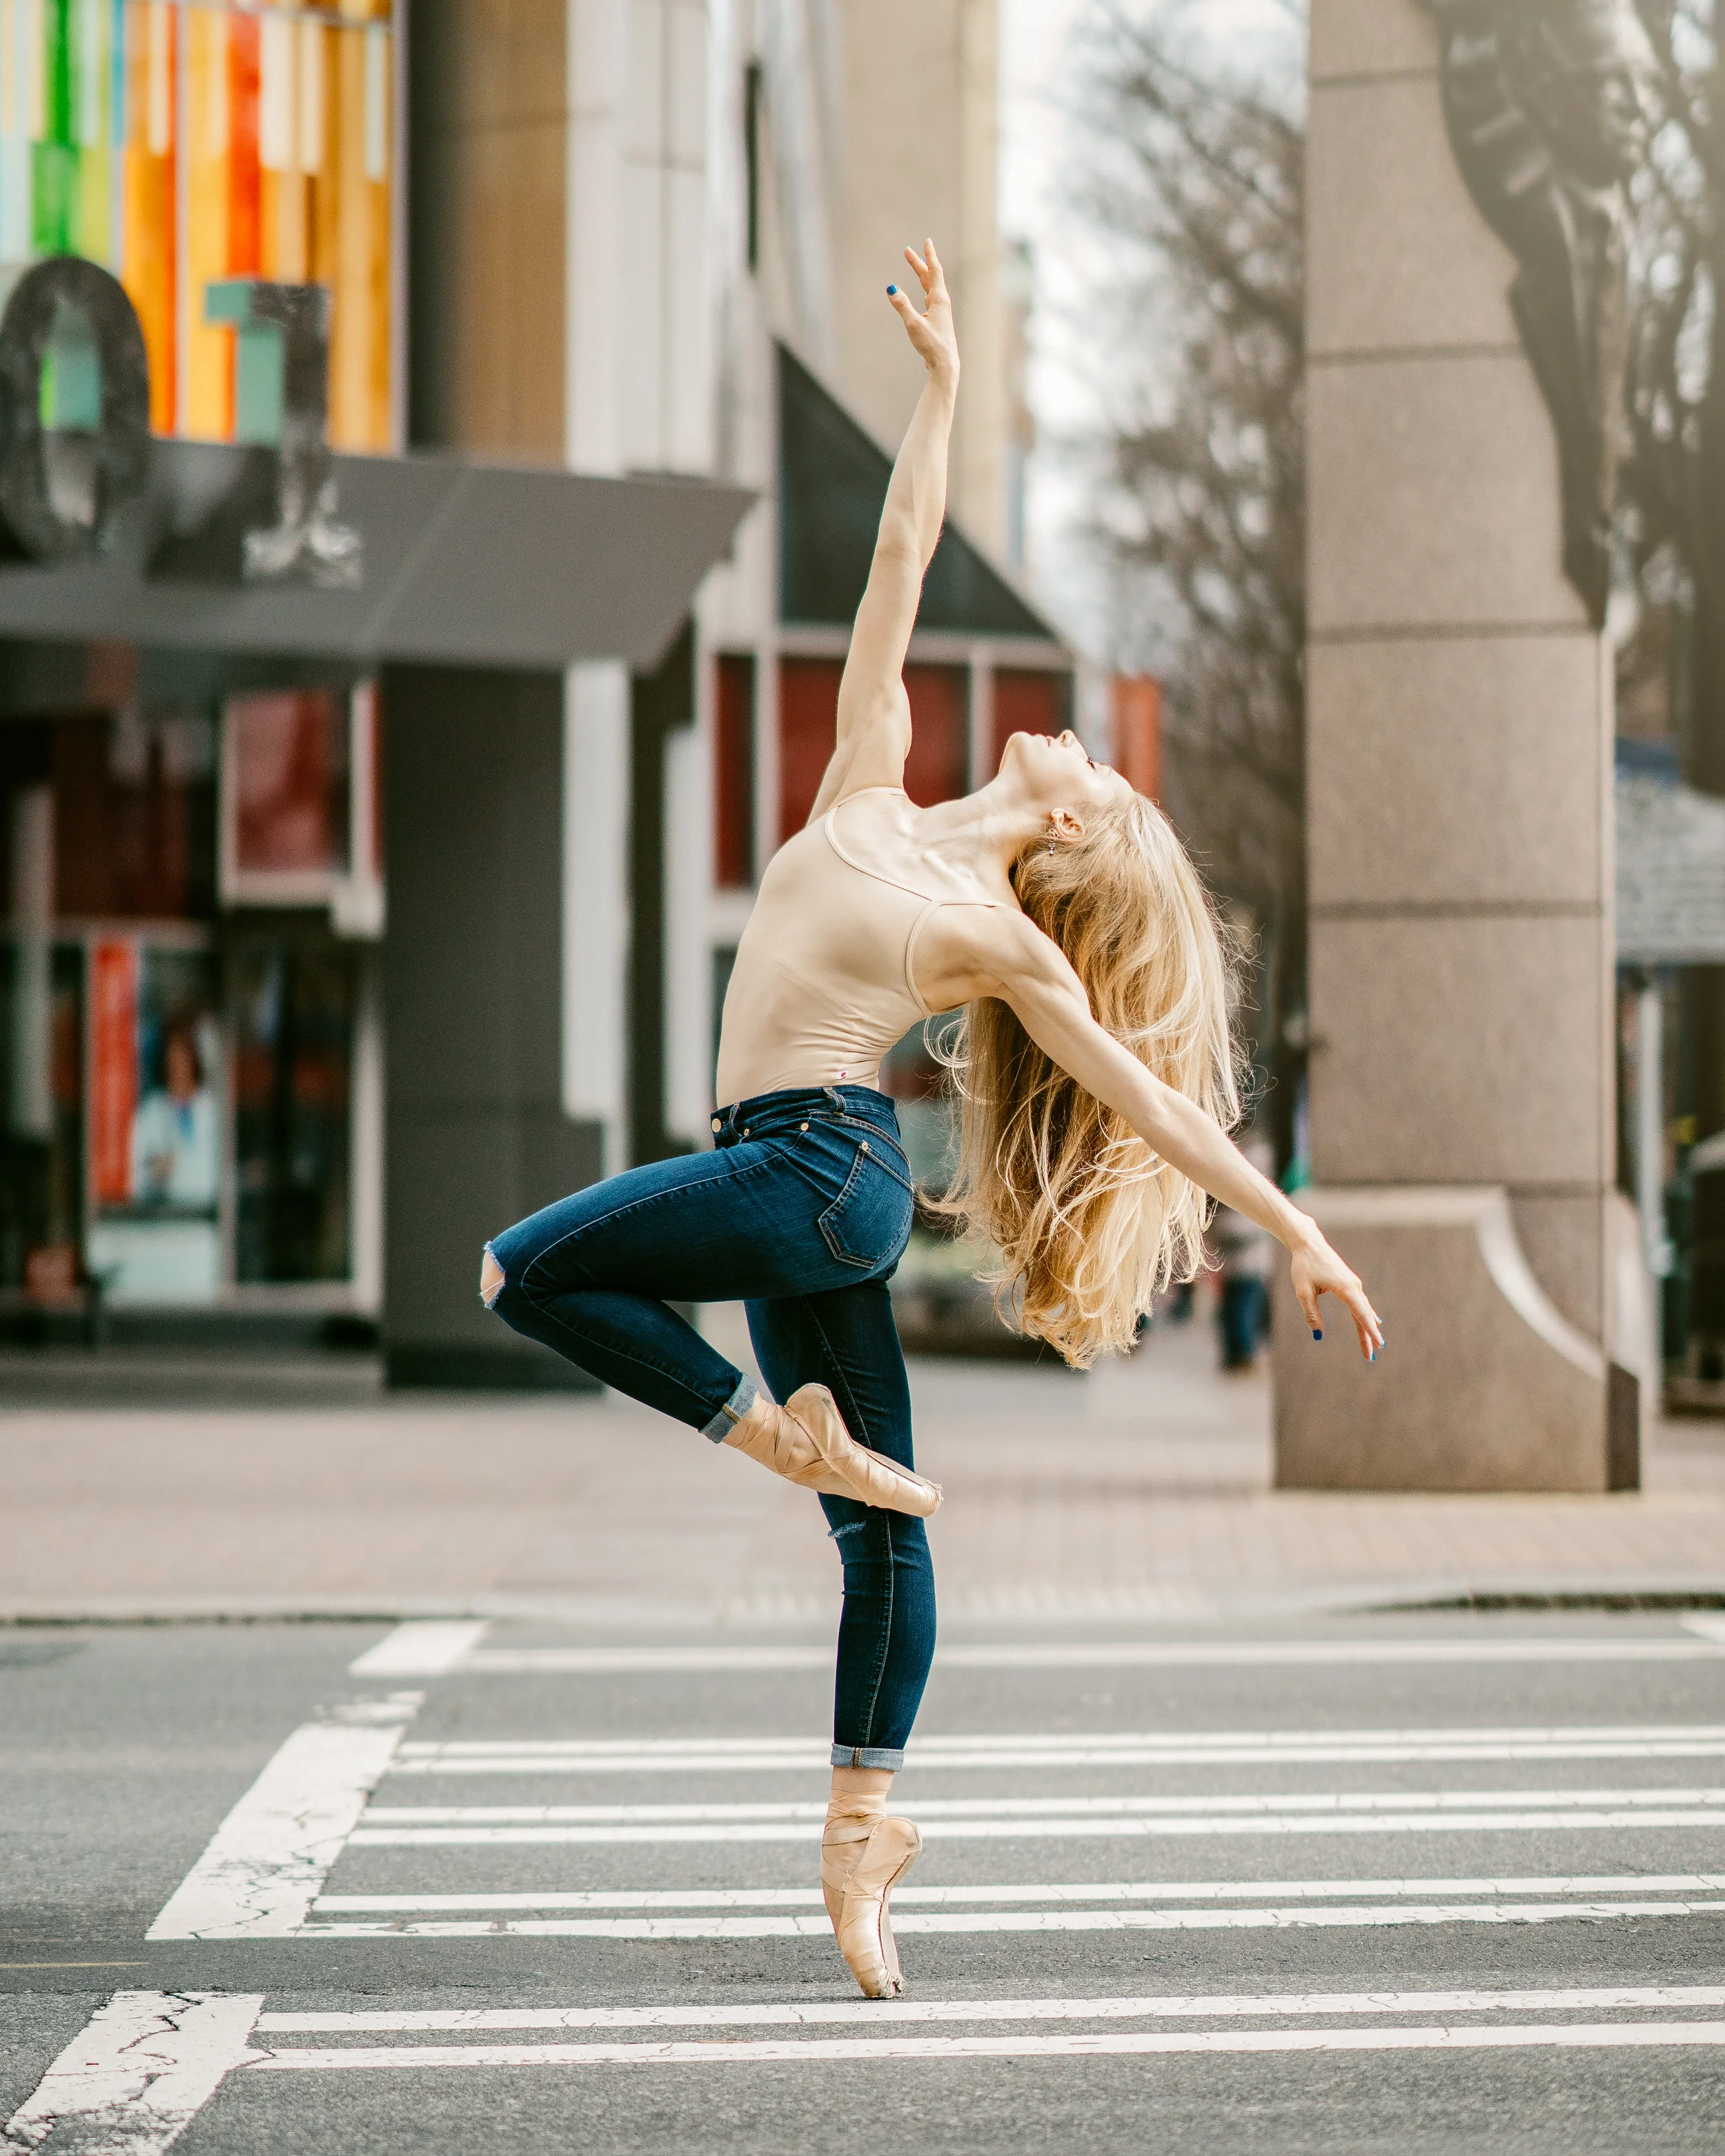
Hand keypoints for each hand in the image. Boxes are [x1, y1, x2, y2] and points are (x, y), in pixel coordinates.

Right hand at [888, 240, 958, 380]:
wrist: (944, 364)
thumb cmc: (931, 345)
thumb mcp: (913, 325)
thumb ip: (902, 306)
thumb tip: (891, 288)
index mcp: (939, 300)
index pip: (934, 271)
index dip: (929, 256)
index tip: (927, 241)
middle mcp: (941, 303)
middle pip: (930, 277)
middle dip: (919, 263)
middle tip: (907, 251)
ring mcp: (940, 311)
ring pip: (930, 287)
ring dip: (922, 274)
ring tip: (914, 264)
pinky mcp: (937, 320)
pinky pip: (930, 297)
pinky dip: (924, 288)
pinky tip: (923, 292)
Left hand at [1289, 1233, 1382, 1361]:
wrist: (1308, 1243)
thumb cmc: (1304, 1266)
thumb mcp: (1304, 1292)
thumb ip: (1312, 1314)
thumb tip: (1318, 1336)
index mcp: (1346, 1289)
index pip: (1361, 1315)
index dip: (1369, 1332)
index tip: (1379, 1346)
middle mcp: (1354, 1287)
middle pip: (1364, 1316)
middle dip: (1368, 1336)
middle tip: (1371, 1357)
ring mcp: (1353, 1284)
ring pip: (1363, 1310)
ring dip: (1367, 1327)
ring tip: (1373, 1344)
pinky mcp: (1349, 1282)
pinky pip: (1360, 1303)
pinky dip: (1365, 1315)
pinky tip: (1372, 1321)